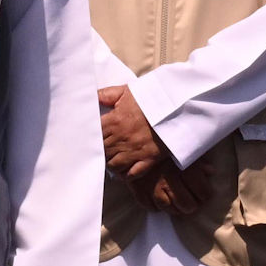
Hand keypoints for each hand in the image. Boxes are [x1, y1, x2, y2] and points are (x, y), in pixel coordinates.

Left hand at [97, 85, 184, 208]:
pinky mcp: (148, 160)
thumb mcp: (127, 91)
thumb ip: (106, 94)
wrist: (177, 107)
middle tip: (100, 149)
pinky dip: (125, 174)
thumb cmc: (152, 98)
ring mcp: (134, 151)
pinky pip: (131, 174)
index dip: (90, 137)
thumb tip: (91, 97)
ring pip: (113, 165)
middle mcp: (121, 138)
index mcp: (114, 121)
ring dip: (110, 163)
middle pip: (102, 151)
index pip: (94, 134)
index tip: (89, 137)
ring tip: (111, 159)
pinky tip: (123, 170)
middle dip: (99, 150)